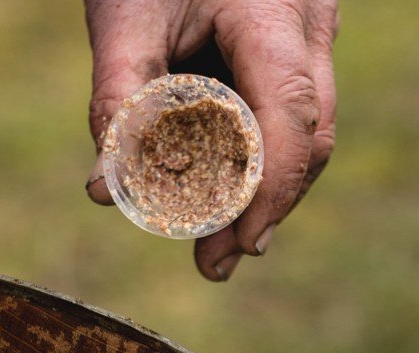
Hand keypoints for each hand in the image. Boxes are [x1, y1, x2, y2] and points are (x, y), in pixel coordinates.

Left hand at [83, 0, 338, 280]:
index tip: (239, 240)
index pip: (292, 111)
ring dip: (264, 190)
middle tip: (215, 262)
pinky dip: (259, 157)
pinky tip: (226, 194)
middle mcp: (310, 21)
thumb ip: (116, 99)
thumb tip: (105, 192)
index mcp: (273, 9)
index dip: (272, 186)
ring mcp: (313, 31)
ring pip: (306, 129)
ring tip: (215, 247)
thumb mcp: (123, 15)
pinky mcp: (299, 43)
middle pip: (310, 133)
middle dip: (266, 205)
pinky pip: (290, 111)